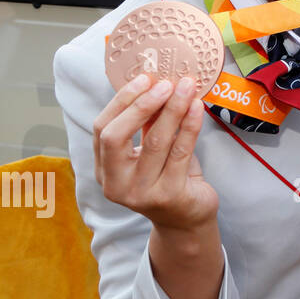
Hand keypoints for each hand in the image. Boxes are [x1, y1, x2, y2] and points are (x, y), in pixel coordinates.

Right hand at [92, 74, 218, 231]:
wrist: (186, 219)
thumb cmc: (167, 178)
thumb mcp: (149, 151)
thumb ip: (146, 124)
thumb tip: (155, 83)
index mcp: (104, 170)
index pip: (102, 129)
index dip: (122, 101)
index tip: (145, 79)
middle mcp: (116, 184)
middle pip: (117, 136)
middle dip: (142, 105)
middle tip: (166, 83)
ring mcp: (141, 192)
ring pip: (154, 141)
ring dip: (172, 109)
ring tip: (187, 87)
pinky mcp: (170, 195)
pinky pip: (181, 152)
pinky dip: (190, 125)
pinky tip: (197, 107)